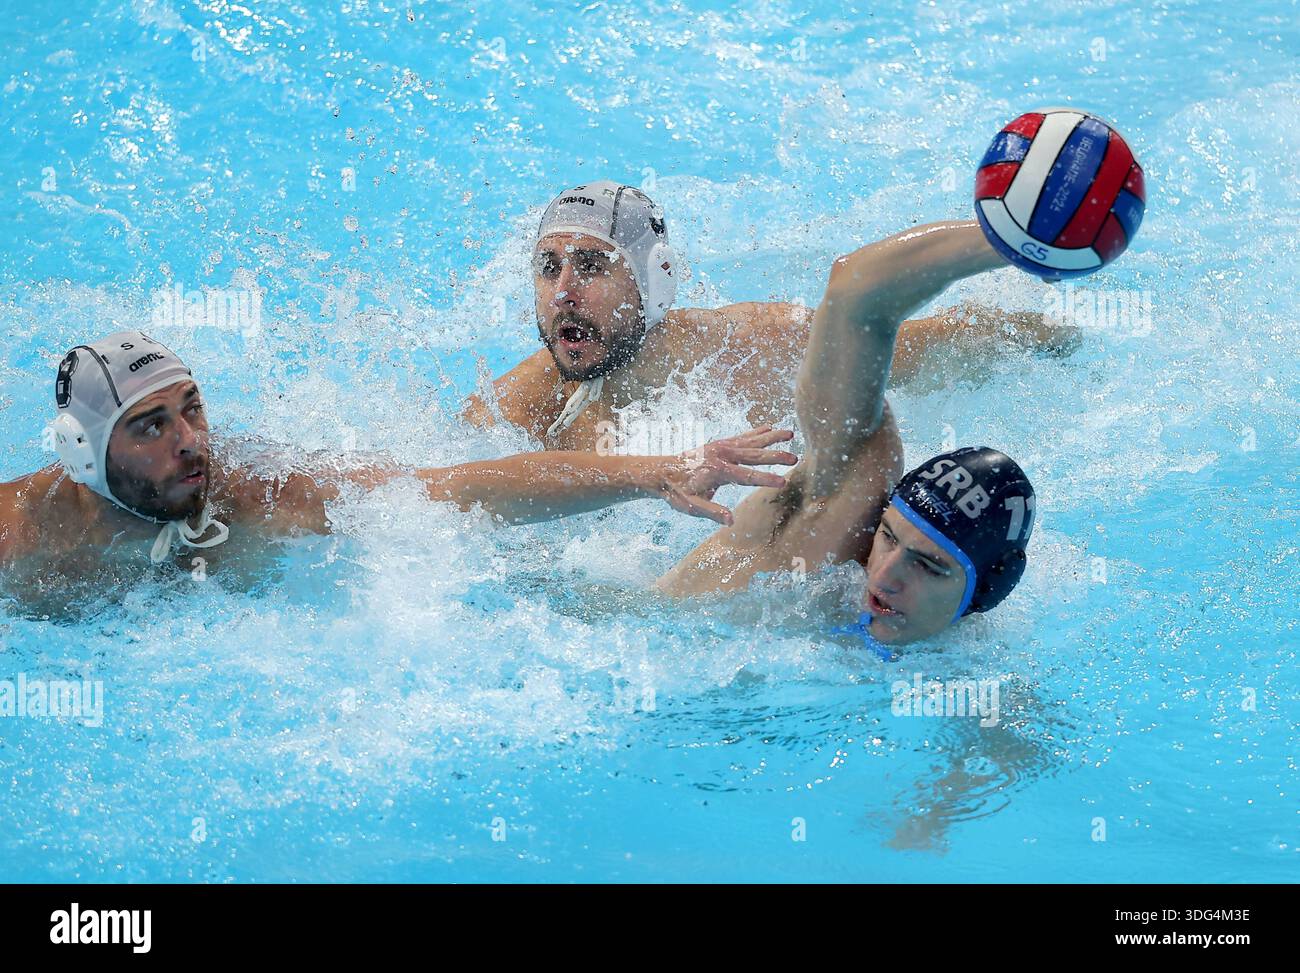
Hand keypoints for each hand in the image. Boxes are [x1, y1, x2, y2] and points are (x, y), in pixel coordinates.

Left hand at [658, 426, 796, 524]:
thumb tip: (730, 520)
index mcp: (717, 471)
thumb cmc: (677, 492)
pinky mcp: (720, 444)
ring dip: (772, 437)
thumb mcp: (691, 505)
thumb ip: (711, 511)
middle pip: (753, 455)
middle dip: (775, 456)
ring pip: (751, 441)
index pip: (746, 476)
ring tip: (790, 433)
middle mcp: (721, 455)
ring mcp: (721, 447)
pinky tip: (769, 428)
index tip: (783, 482)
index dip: (765, 479)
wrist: (661, 472)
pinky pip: (743, 437)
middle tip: (795, 458)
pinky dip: (757, 432)